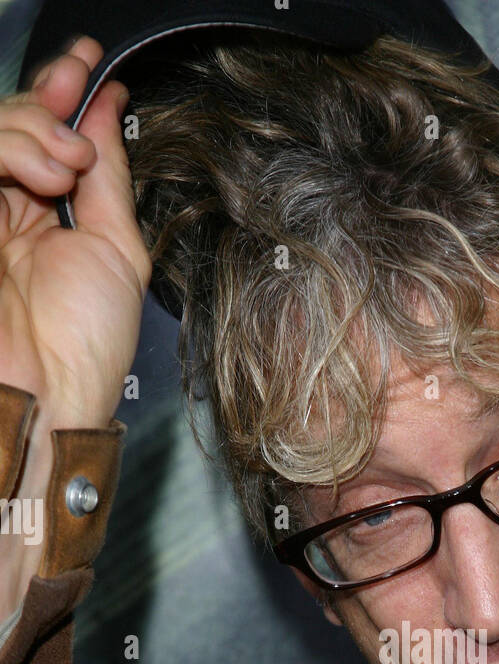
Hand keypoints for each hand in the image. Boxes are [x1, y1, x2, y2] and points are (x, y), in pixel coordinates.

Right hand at [0, 34, 150, 426]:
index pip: (38, 135)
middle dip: (50, 109)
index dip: (61, 93)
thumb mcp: (118, 248)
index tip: (91, 68)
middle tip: (79, 146)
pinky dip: (12, 146)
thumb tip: (109, 110)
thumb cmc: (83, 348)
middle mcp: (1, 211)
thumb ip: (109, 175)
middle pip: (9, 119)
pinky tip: (45, 175)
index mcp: (39, 219)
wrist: (52, 392)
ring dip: (34, 127)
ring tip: (66, 165)